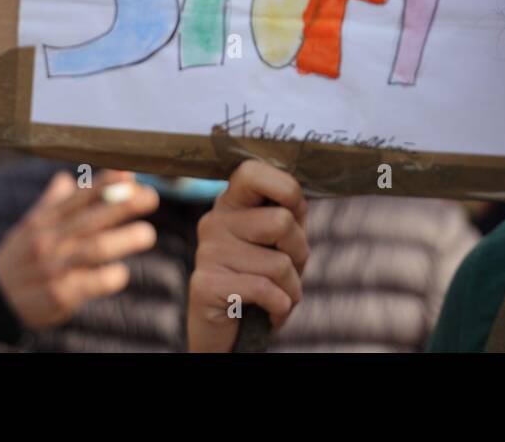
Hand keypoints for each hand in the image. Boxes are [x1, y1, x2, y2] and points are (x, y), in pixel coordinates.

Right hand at [0, 169, 158, 329]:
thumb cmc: (22, 255)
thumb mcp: (30, 226)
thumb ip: (53, 202)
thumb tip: (67, 177)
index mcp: (44, 221)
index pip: (78, 197)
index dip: (105, 184)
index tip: (130, 174)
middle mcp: (48, 241)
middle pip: (90, 220)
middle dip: (123, 207)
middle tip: (151, 198)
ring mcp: (52, 268)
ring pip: (92, 250)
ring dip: (122, 240)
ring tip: (147, 234)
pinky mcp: (58, 295)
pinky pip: (89, 284)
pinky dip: (108, 278)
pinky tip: (122, 273)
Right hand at [187, 160, 308, 352]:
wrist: (231, 332)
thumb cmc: (261, 280)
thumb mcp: (280, 242)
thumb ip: (288, 214)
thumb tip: (297, 199)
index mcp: (232, 203)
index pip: (252, 171)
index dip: (285, 188)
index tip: (294, 212)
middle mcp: (214, 221)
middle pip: (281, 221)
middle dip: (299, 252)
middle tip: (289, 270)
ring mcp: (206, 251)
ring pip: (279, 262)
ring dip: (292, 288)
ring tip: (277, 294)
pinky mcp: (205, 284)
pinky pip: (265, 289)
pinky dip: (280, 306)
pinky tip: (270, 310)